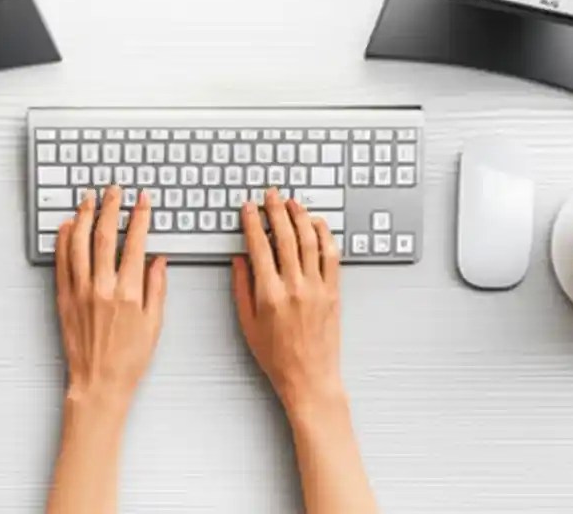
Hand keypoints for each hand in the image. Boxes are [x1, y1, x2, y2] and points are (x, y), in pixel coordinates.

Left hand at [55, 186, 167, 407]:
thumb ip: (157, 288)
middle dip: (110, 207)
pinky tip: (68, 226)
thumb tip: (159, 260)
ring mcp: (80, 292)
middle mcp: (103, 288)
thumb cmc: (128, 360)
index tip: (142, 200)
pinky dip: (63, 241)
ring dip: (84, 216)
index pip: (136, 243)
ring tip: (88, 199)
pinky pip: (61, 263)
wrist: (98, 384)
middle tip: (113, 191)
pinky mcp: (64, 299)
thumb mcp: (155, 324)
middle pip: (105, 236)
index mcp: (129, 293)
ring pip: (79, 244)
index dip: (140, 217)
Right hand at [232, 189, 343, 411]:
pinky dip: (324, 235)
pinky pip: (331, 256)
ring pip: (310, 240)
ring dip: (300, 217)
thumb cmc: (277, 356)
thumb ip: (241, 287)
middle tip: (271, 196)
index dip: (252, 222)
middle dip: (276, 210)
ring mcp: (317, 288)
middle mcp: (294, 287)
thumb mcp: (247, 323)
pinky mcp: (333, 292)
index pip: (259, 246)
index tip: (248, 208)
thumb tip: (239, 259)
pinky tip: (317, 225)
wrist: (309, 377)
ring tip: (292, 203)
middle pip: (285, 236)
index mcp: (269, 294)